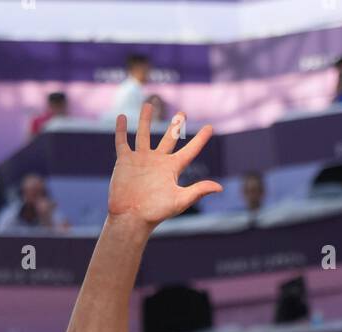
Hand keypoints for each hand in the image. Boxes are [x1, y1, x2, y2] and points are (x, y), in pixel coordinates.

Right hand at [109, 105, 221, 227]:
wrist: (132, 217)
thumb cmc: (157, 212)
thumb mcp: (180, 200)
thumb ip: (198, 191)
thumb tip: (219, 187)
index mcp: (172, 169)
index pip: (190, 150)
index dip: (200, 139)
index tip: (210, 127)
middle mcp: (158, 161)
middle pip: (169, 139)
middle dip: (175, 126)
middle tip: (182, 113)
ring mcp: (141, 160)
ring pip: (144, 134)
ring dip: (145, 120)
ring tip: (149, 104)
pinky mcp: (124, 161)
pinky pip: (122, 141)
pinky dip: (121, 130)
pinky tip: (122, 117)